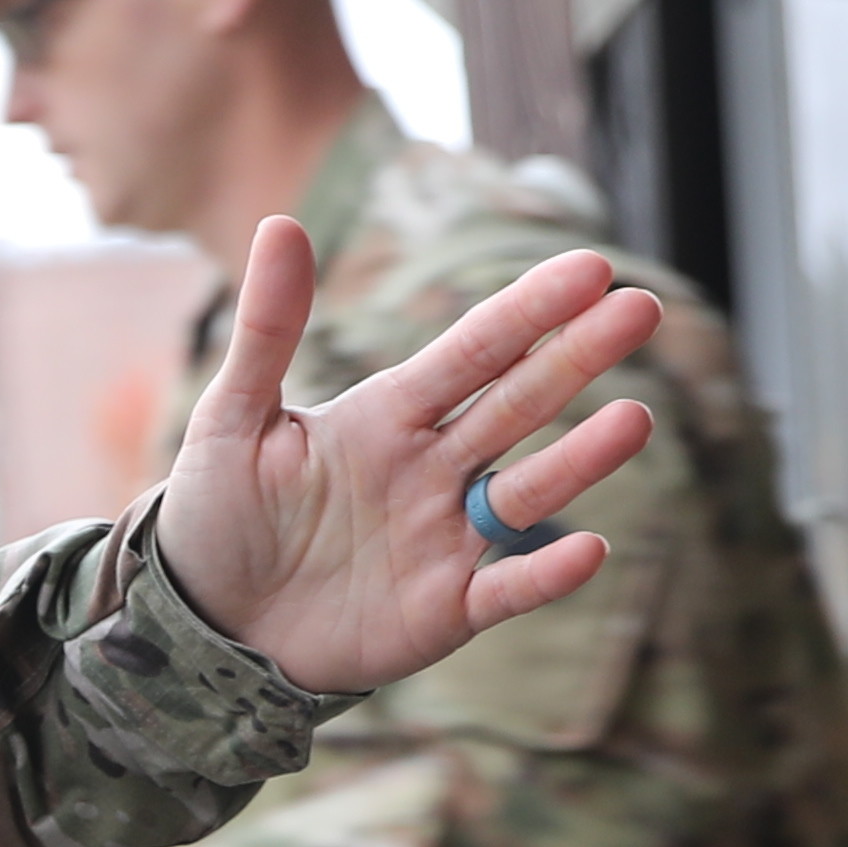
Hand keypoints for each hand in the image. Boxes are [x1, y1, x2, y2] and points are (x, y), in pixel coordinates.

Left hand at [155, 219, 665, 691]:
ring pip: (526, 491)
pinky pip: (507, 590)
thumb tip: (280, 221)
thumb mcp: (233, 418)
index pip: (474, 351)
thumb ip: (268, 329)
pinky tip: (589, 549)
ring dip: (580, 459)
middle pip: (517, 404)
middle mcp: (433, 468)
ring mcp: (446, 538)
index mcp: (389, 413)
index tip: (591, 267)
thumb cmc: (219, 513)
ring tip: (636, 420)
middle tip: (641, 309)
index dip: (529, 311)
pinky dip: (545, 574)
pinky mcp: (444, 609)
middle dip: (576, 358)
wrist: (207, 625)